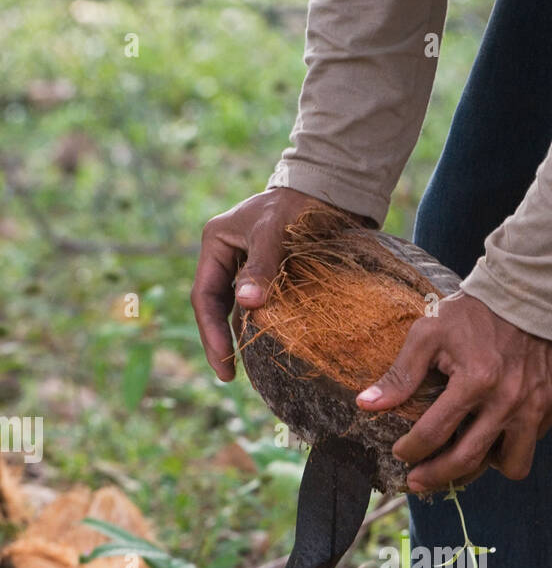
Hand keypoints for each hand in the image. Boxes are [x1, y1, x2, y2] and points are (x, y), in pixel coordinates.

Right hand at [191, 187, 333, 380]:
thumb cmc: (299, 204)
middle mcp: (228, 257)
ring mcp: (249, 267)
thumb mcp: (276, 232)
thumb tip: (248, 305)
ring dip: (241, 338)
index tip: (224, 361)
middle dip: (220, 341)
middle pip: (216, 307)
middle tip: (227, 376)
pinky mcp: (272, 276)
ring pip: (237, 310)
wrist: (332, 191)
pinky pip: (262, 308)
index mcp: (216, 243)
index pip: (204, 295)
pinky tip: (268, 350)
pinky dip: (263, 328)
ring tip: (246, 371)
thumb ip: (262, 267)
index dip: (211, 331)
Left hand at [356, 291, 551, 491]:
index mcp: (476, 380)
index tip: (400, 453)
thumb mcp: (429, 333)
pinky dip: (512, 442)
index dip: (410, 450)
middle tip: (418, 482)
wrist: (532, 293)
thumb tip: (365, 405)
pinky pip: (532, 442)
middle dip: (436, 477)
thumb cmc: (474, 312)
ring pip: (512, 465)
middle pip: (468, 461)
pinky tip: (493, 429)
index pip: (434, 433)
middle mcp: (510, 399)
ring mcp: (538, 404)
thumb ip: (400, 373)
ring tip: (464, 458)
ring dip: (486, 467)